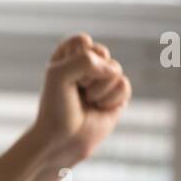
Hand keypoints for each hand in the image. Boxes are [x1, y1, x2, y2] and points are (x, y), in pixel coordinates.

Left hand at [28, 32, 131, 168]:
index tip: (61, 77)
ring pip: (115, 68)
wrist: (62, 140)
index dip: (74, 60)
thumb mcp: (59, 75)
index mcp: (68, 56)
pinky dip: (110, 99)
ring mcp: (103, 79)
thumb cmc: (55, 108)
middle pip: (101, 52)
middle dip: (87, 74)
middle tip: (76, 90)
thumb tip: (114, 70)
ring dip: (98, 89)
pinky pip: (124, 85)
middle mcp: (87, 65)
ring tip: (87, 101)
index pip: (82, 41)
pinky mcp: (118, 95)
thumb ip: (85, 60)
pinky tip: (99, 108)